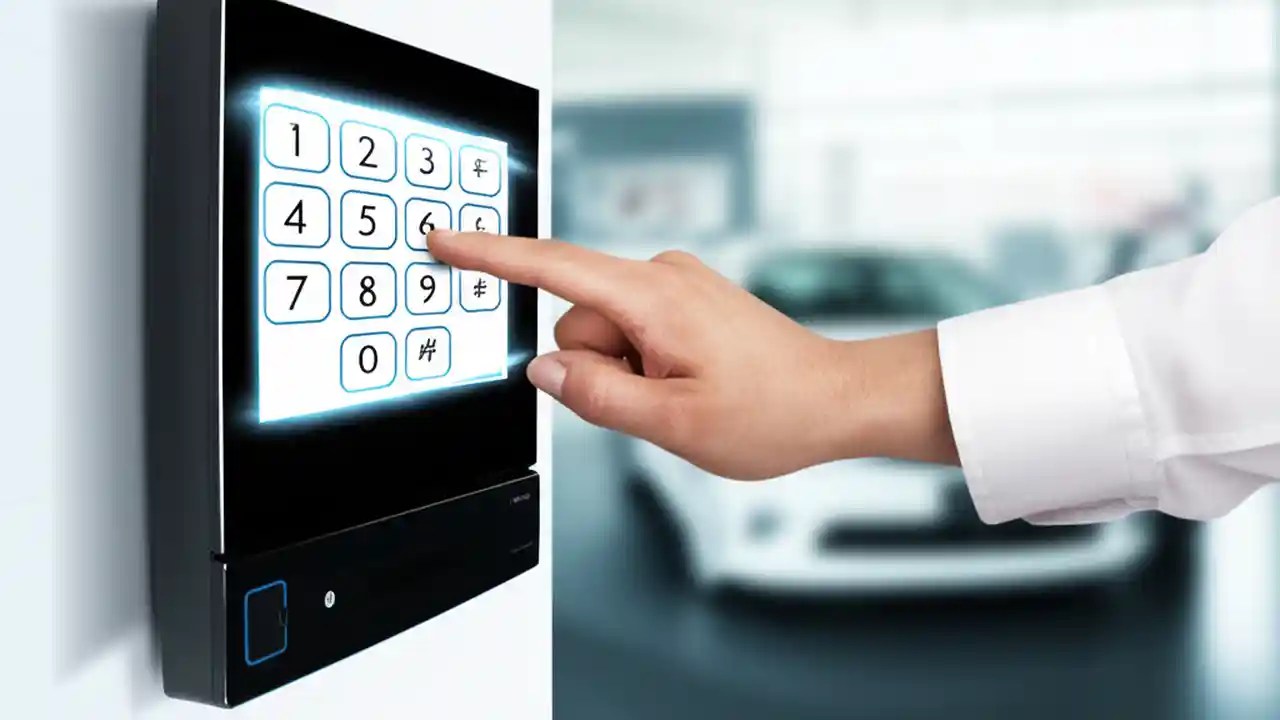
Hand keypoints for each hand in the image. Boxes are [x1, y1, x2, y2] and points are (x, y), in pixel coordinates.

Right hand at [428, 229, 957, 479]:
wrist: (837, 397)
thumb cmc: (774, 411)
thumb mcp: (672, 424)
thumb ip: (595, 396)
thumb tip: (543, 371)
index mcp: (654, 297)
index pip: (552, 267)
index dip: (491, 256)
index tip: (446, 241)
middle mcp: (662, 275)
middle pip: (577, 320)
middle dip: (599, 368)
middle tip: (659, 399)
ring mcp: (676, 284)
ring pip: (604, 332)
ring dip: (625, 370)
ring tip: (684, 393)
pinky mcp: (686, 299)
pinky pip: (633, 330)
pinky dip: (644, 362)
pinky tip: (690, 382)